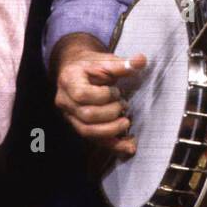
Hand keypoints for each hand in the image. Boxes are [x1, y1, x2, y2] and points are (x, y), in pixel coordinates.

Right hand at [54, 41, 146, 156]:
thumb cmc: (91, 67)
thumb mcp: (105, 61)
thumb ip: (122, 64)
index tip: (116, 90)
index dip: (103, 96)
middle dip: (110, 112)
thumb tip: (141, 60)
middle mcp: (65, 101)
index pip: (82, 94)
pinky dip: (114, 145)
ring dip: (112, 130)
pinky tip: (129, 145)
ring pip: (88, 132)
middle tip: (124, 105)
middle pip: (86, 115)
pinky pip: (95, 141)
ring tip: (126, 121)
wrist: (77, 73)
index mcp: (68, 81)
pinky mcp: (80, 127)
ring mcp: (70, 117)